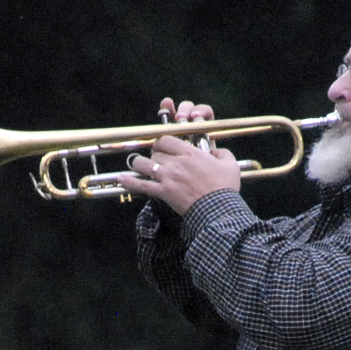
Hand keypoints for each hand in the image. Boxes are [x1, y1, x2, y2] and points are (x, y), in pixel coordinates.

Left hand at [117, 98, 239, 214]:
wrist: (218, 209)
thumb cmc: (225, 188)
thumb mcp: (229, 165)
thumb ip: (221, 153)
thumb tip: (215, 150)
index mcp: (191, 153)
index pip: (167, 140)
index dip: (162, 142)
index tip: (162, 146)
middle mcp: (177, 163)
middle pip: (155, 152)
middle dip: (153, 155)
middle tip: (154, 160)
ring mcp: (168, 178)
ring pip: (145, 165)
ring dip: (139, 164)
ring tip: (137, 165)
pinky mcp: (164, 193)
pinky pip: (141, 185)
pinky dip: (129, 182)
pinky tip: (121, 179)